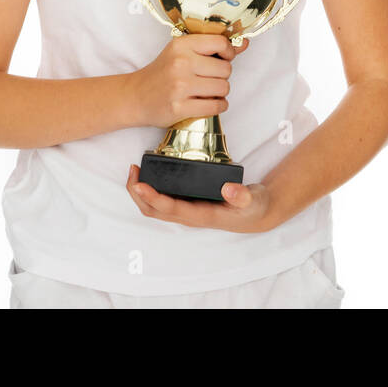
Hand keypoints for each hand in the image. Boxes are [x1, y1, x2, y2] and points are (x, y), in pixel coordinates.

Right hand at [126, 34, 250, 128]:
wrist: (135, 96)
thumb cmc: (162, 73)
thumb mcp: (182, 52)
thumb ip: (213, 47)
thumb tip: (244, 43)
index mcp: (181, 45)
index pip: (221, 43)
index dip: (228, 53)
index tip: (223, 58)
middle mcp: (180, 63)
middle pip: (226, 69)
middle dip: (222, 76)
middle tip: (209, 79)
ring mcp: (179, 86)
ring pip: (223, 88)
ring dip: (220, 93)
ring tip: (206, 92)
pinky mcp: (179, 108)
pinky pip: (216, 107)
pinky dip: (218, 106)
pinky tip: (207, 103)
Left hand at [126, 163, 276, 232]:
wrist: (255, 214)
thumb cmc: (251, 207)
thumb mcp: (252, 200)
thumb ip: (242, 195)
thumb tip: (228, 188)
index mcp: (202, 216)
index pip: (171, 208)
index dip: (153, 197)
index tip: (140, 184)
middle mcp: (189, 216)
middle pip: (154, 210)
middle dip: (138, 193)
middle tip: (132, 170)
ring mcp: (186, 212)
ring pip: (154, 207)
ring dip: (140, 192)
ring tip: (135, 170)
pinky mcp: (186, 205)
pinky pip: (161, 201)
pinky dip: (150, 189)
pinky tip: (149, 174)